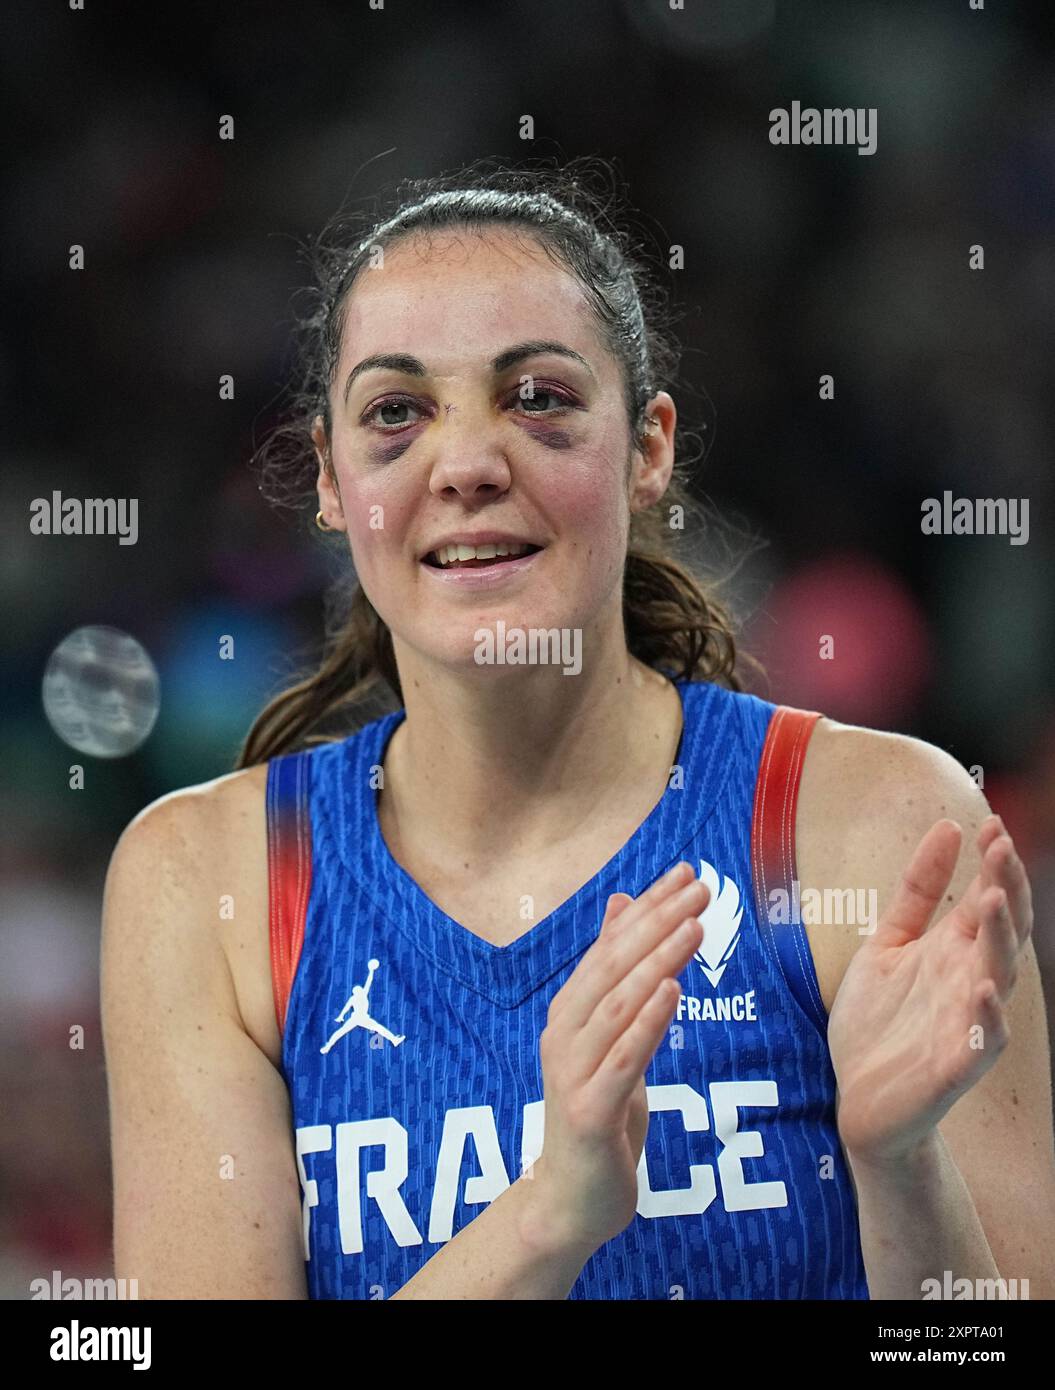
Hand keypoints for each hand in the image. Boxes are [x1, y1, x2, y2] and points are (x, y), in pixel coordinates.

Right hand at [526, 861, 707, 1256]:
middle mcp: (563, 1032)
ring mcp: (572, 1071)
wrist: (571, 1199)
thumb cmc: (597, 1112)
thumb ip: (614, 976)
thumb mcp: (610, 1038)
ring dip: (658, 962)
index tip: (686, 872)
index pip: (611, 945)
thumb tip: (623, 903)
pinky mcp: (590, 1111)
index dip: (649, 906)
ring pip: (617, 1004)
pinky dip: (647, 1022)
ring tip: (695, 926)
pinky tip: (674, 991)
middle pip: (613, 966)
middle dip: (658, 922)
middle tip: (700, 887)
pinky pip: (622, 1059)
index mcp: (569, 1011)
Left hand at [828, 814, 1032, 1164]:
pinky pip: (980, 1041)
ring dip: (998, 939)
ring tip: (992, 901)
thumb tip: (948, 827)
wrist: (858, 1100)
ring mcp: (966, 1023)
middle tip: (1001, 848)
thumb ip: (918, 890)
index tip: (991, 824)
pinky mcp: (954, 1066)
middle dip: (1005, 889)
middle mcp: (970, 981)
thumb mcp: (888, 942)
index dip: (994, 864)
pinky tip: (984, 989)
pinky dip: (986, 1017)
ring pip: (998, 977)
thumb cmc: (879, 1022)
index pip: (989, 898)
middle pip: (1001, 930)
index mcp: (956, 950)